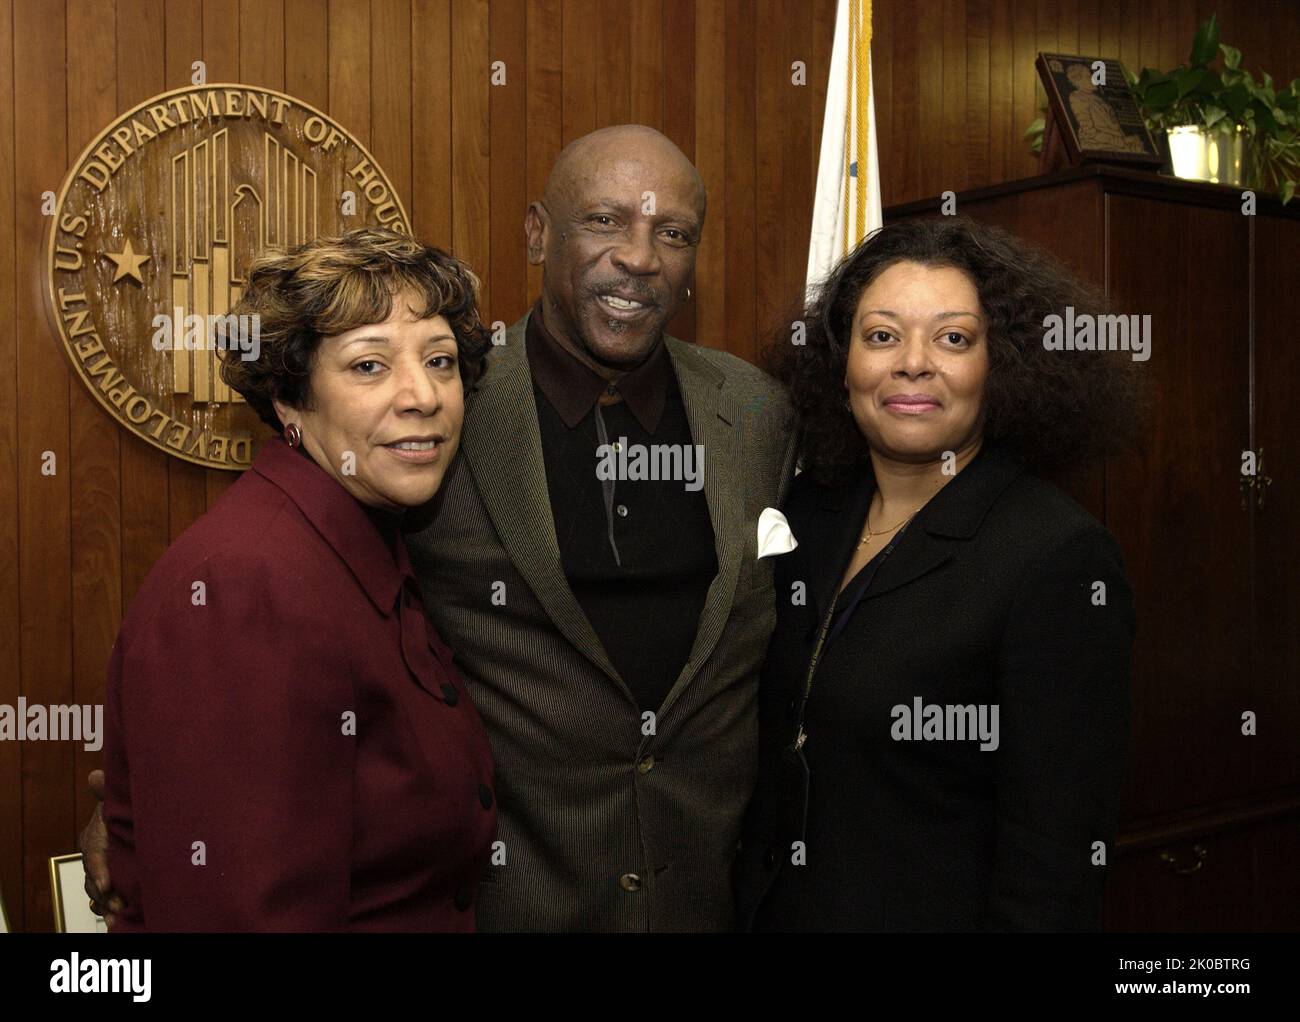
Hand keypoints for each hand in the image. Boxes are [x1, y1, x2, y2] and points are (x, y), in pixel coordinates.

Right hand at [79, 770, 121, 928]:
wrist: (138, 814)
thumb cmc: (127, 806)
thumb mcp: (120, 797)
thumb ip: (107, 790)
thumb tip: (95, 776)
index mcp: (95, 834)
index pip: (92, 854)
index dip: (97, 869)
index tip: (106, 884)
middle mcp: (96, 854)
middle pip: (94, 879)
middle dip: (103, 894)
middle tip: (118, 905)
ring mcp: (103, 869)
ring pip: (97, 892)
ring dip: (106, 905)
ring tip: (119, 916)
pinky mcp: (113, 880)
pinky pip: (104, 899)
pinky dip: (108, 909)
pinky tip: (118, 921)